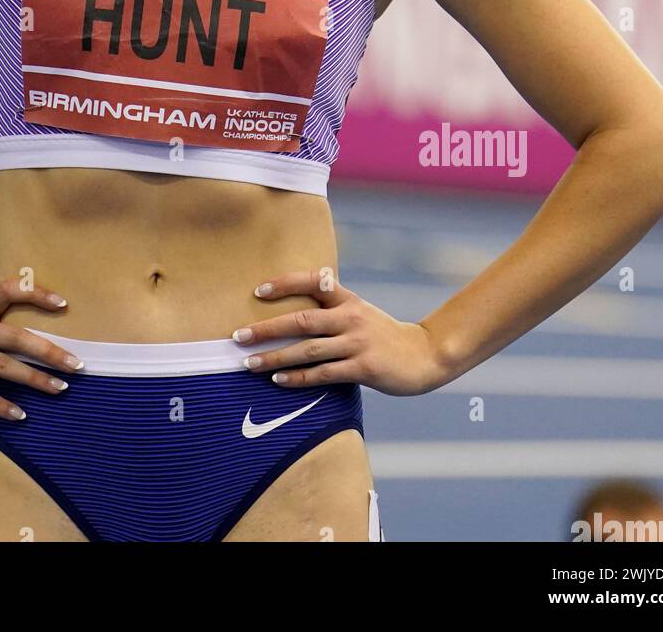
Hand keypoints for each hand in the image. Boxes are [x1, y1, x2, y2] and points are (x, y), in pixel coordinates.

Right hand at [0, 278, 82, 419]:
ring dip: (33, 379)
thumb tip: (16, 338)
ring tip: (58, 390)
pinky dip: (0, 403)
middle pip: (16, 335)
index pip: (10, 290)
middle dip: (49, 351)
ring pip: (2, 364)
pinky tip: (19, 414)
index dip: (37, 293)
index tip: (64, 304)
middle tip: (77, 364)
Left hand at [234, 268, 451, 396]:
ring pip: (308, 350)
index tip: (257, 291)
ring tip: (250, 363)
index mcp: (348, 299)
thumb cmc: (382, 334)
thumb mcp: (359, 312)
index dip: (284, 284)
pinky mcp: (363, 368)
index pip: (311, 282)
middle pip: (301, 320)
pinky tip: (279, 380)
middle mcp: (350, 317)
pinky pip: (324, 373)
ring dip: (276, 357)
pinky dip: (299, 377)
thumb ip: (331, 307)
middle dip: (267, 328)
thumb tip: (293, 308)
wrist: (423, 355)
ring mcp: (357, 343)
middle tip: (238, 335)